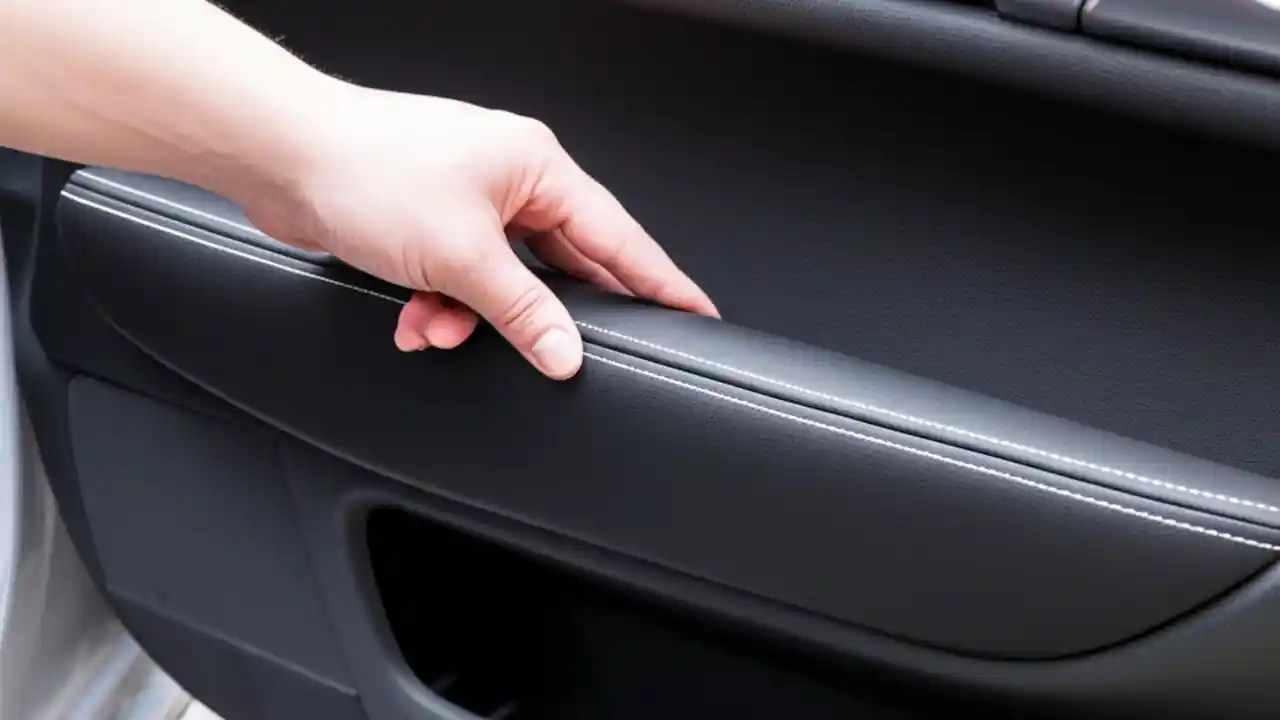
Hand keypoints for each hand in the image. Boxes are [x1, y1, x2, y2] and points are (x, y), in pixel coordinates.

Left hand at [235, 83, 717, 378]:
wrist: (281, 155)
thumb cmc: (366, 169)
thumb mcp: (461, 256)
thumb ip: (523, 312)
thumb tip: (566, 354)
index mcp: (538, 167)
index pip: (620, 238)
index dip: (662, 283)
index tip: (698, 314)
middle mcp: (511, 179)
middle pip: (559, 267)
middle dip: (539, 315)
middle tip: (567, 352)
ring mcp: (471, 199)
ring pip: (503, 282)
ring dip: (472, 316)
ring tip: (436, 324)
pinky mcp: (433, 222)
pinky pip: (462, 280)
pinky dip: (441, 305)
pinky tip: (414, 316)